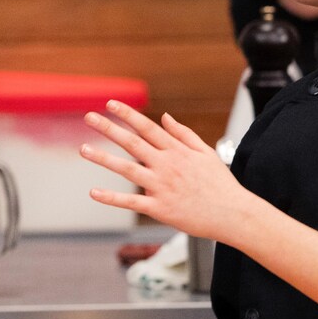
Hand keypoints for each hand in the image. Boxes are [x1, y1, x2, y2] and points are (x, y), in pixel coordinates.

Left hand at [82, 100, 256, 243]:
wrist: (234, 214)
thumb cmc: (220, 184)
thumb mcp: (205, 152)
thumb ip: (183, 134)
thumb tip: (164, 116)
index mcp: (177, 151)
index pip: (147, 127)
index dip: (127, 114)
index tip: (110, 104)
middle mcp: (166, 165)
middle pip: (132, 143)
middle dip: (109, 128)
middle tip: (89, 117)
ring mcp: (161, 187)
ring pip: (127, 169)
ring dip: (103, 158)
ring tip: (83, 149)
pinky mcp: (160, 209)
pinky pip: (131, 202)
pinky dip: (111, 198)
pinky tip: (94, 192)